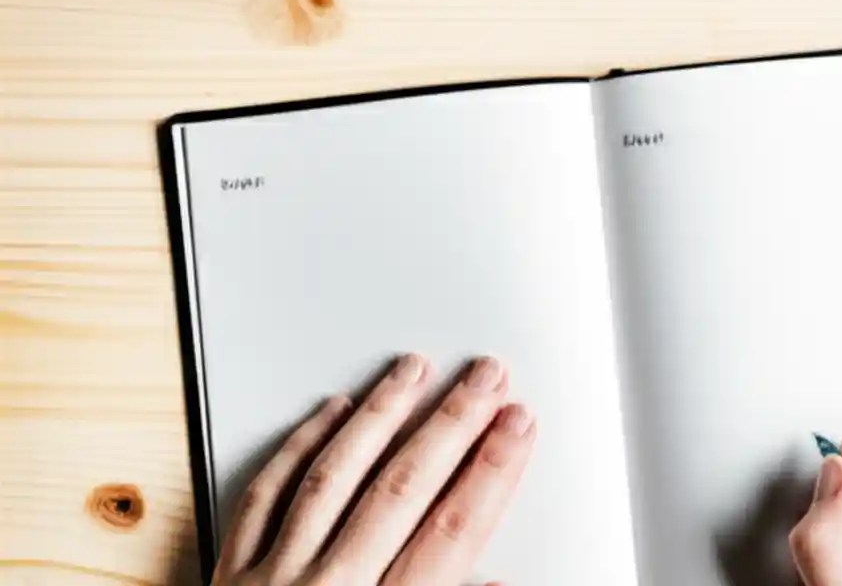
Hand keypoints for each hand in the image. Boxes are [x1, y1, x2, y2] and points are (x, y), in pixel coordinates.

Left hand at [213, 354, 535, 585]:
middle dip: (453, 423)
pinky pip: (263, 495)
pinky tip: (328, 412)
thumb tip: (500, 585)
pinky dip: (298, 447)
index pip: (455, 530)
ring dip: (381, 414)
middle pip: (403, 488)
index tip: (519, 426)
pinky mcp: (228, 579)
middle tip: (487, 377)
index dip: (494, 471)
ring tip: (414, 370)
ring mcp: (273, 581)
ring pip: (335, 475)